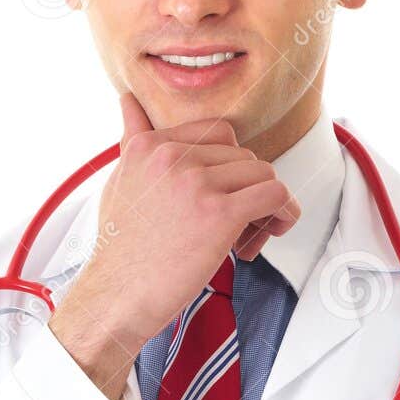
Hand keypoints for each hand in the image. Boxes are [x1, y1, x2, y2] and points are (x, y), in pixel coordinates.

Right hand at [70, 91, 300, 349]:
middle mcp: (173, 157)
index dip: (230, 166)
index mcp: (149, 146)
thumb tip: (129, 101)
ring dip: (266, 206)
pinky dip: (283, 213)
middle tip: (237, 228)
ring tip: (246, 238)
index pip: (219, 133)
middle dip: (247, 191)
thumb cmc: (120, 251)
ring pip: (264, 175)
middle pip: (245, 157)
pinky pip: (276, 195)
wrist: (115, 297)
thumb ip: (132, 140)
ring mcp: (197, 183)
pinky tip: (269, 233)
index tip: (224, 196)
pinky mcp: (220, 214)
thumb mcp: (120, 182)